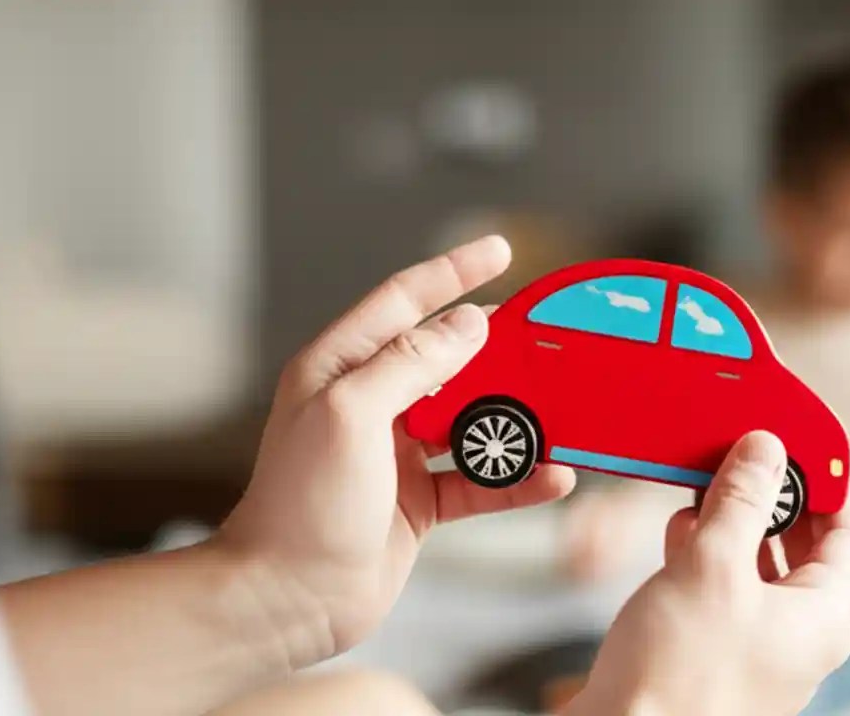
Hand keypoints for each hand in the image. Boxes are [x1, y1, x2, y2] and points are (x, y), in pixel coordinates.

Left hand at [216, 236, 576, 664]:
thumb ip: (412, 361)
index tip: (501, 250)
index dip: (453, 271)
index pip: (403, 300)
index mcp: (340, 367)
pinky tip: (552, 477)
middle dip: (500, 349)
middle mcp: (369, 403)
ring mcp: (395, 453)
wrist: (288, 600)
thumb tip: (470, 322)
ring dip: (514, 417)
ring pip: (471, 419)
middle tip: (549, 338)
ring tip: (561, 410)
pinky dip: (516, 479)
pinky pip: (479, 480)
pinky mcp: (418, 501)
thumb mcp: (353, 414)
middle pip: (448, 358)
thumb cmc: (303, 504)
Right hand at [565, 432, 849, 715]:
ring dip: (731, 520)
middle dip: (770, 494)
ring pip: (754, 566)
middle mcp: (796, 636)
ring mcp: (754, 648)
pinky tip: (679, 527)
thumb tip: (767, 449)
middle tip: (748, 447)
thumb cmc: (678, 671)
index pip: (845, 531)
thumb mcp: (713, 565)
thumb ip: (743, 501)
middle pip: (798, 546)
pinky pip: (720, 590)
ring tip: (708, 478)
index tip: (809, 438)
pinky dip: (704, 554)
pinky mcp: (712, 654)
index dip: (829, 480)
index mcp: (821, 618)